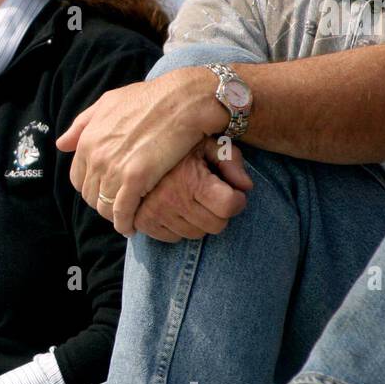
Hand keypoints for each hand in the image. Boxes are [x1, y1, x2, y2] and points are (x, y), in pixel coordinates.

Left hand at [57, 67, 227, 232]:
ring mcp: (114, 169)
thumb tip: (62, 144)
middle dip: (102, 202)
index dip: (91, 187)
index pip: (78, 178)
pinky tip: (131, 227)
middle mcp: (96, 156)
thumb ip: (83, 124)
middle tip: (118, 205)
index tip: (105, 190)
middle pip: (90, 195)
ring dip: (113, 216)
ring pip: (104, 207)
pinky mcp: (135, 179)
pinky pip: (122, 212)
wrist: (182, 101)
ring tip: (125, 217)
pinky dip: (125, 223)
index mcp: (88, 140)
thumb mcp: (109, 103)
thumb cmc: (150, 98)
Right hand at [132, 137, 253, 241]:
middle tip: (212, 196)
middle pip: (216, 225)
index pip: (228, 206)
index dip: (237, 200)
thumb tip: (246, 186)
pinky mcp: (143, 222)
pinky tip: (176, 208)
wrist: (138, 149)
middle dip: (220, 213)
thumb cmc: (182, 147)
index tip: (234, 193)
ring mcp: (154, 213)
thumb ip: (231, 161)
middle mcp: (171, 198)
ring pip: (196, 234)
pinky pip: (174, 238)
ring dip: (200, 221)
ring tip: (192, 200)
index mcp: (190, 178)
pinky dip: (179, 227)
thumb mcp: (210, 144)